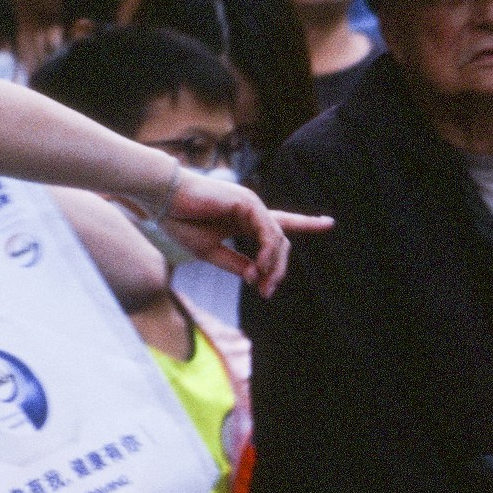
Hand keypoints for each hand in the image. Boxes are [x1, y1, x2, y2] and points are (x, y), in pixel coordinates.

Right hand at [155, 167, 322, 291]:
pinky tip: (261, 266)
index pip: (280, 225)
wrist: (162, 200)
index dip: (306, 223)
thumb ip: (235, 264)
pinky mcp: (248, 202)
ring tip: (264, 285)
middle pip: (281, 242)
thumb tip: (257, 278)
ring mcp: (252, 205)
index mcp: (244, 221)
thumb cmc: (180, 221)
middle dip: (279, 269)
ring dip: (274, 266)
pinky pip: (268, 231)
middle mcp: (253, 212)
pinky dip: (268, 251)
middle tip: (268, 292)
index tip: (330, 222)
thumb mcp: (210, 252)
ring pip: (278, 239)